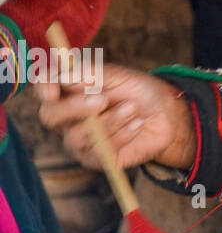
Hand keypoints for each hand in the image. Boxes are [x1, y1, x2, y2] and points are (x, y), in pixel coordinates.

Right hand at [36, 63, 196, 172]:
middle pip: (50, 116)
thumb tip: (65, 75)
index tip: (52, 89)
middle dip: (74, 108)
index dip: (44, 88)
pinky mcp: (95, 159)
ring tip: (132, 108)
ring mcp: (78, 141)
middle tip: (102, 99)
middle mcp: (67, 118)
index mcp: (69, 92)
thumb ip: (92, 74)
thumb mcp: (119, 76)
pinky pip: (99, 151)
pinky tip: (137, 124)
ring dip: (110, 120)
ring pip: (77, 135)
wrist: (166, 113)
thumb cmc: (138, 91)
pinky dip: (122, 135)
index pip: (45, 88)